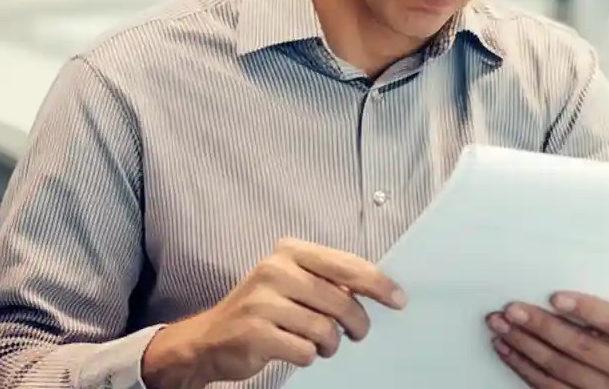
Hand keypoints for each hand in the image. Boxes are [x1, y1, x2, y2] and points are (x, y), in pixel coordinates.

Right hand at [142, 238, 405, 388]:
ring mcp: (262, 302)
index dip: (378, 284)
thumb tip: (379, 291)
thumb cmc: (264, 309)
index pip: (346, 265)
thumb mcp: (293, 282)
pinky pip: (304, 351)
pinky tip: (296, 350)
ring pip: (325, 329)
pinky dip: (307, 356)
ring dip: (330, 344)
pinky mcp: (255, 333)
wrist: (210, 338)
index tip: (398, 300)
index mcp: (289, 251)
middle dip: (357, 323)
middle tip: (358, 334)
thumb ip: (329, 281)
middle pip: (341, 301)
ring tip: (322, 344)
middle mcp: (274, 270)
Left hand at [486, 292, 608, 388]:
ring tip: (501, 326)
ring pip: (559, 369)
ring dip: (524, 346)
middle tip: (512, 310)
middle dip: (541, 326)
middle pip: (580, 346)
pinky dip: (524, 368)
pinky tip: (508, 350)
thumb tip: (552, 295)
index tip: (555, 296)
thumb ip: (603, 312)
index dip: (585, 308)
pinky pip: (549, 388)